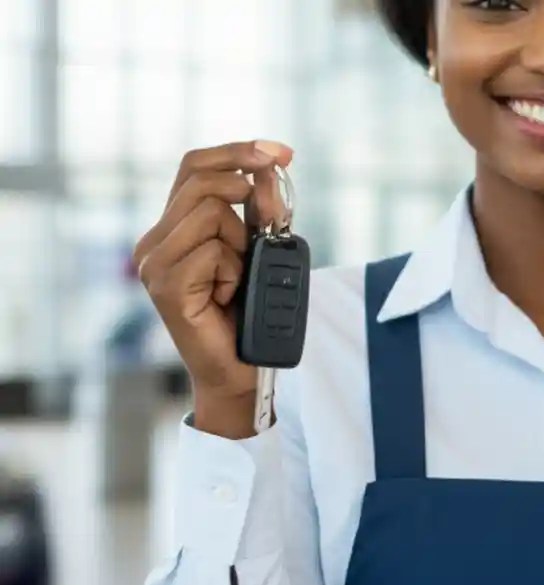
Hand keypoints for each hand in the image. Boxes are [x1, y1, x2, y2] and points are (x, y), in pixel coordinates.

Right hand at [133, 140, 293, 435]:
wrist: (242, 368)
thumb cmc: (249, 311)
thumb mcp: (262, 249)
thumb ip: (263, 210)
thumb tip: (269, 168)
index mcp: (173, 226)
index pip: (196, 165)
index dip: (239, 151)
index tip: (283, 153)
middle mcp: (154, 241)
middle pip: (204, 181)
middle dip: (247, 200)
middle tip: (260, 236)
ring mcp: (153, 263)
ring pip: (211, 212)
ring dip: (239, 243)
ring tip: (234, 280)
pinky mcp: (164, 286)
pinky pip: (212, 250)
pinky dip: (232, 270)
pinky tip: (226, 296)